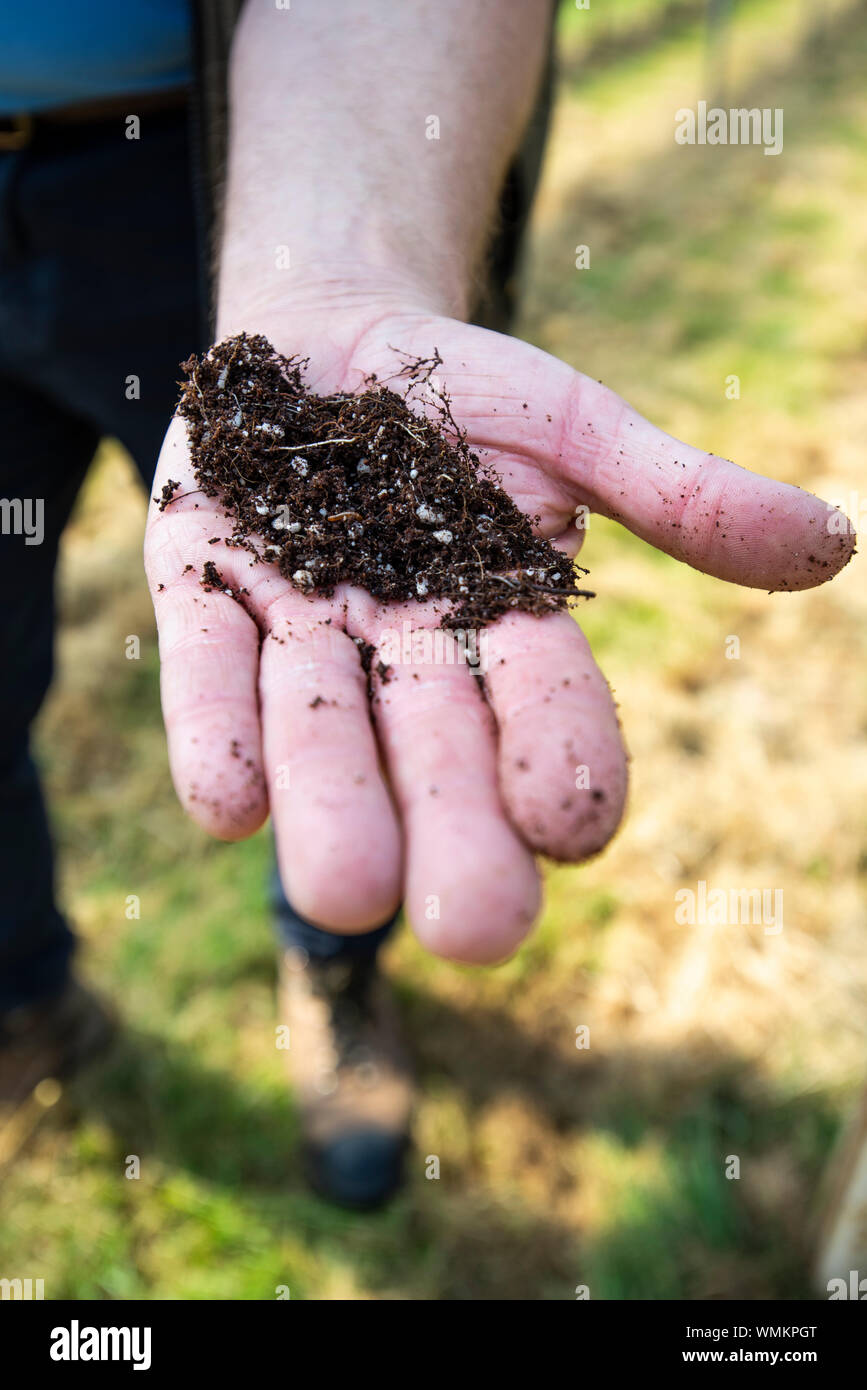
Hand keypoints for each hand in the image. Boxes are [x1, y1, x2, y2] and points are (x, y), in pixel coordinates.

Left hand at [144, 299, 853, 962]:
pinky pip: (208, 674)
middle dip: (451, 835)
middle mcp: (406, 662)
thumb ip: (679, 493)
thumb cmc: (461, 396)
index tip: (573, 822)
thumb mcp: (572, 428)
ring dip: (331, 806)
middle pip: (434, 760)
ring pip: (318, 733)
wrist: (321, 344)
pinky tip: (225, 809)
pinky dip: (216, 735)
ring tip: (344, 892)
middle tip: (473, 929)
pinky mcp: (207, 602)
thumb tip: (835, 544)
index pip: (547, 713)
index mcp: (505, 632)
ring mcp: (302, 637)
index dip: (561, 760)